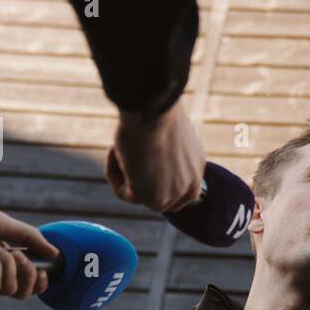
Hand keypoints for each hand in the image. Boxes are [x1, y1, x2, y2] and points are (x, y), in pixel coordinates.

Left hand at [0, 191, 58, 299]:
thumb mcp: (2, 224)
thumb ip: (29, 238)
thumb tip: (55, 254)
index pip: (24, 286)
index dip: (38, 282)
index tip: (44, 270)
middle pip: (22, 292)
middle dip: (28, 271)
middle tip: (18, 254)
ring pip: (8, 290)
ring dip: (7, 264)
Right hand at [106, 99, 205, 213]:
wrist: (152, 110)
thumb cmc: (155, 112)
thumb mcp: (164, 133)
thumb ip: (161, 153)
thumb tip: (145, 160)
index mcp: (196, 166)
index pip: (182, 192)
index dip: (157, 183)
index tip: (136, 167)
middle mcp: (190, 184)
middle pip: (160, 199)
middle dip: (138, 182)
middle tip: (122, 157)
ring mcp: (173, 194)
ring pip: (139, 196)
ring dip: (123, 174)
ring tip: (119, 147)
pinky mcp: (152, 197)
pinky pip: (124, 193)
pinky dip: (113, 173)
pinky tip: (113, 150)